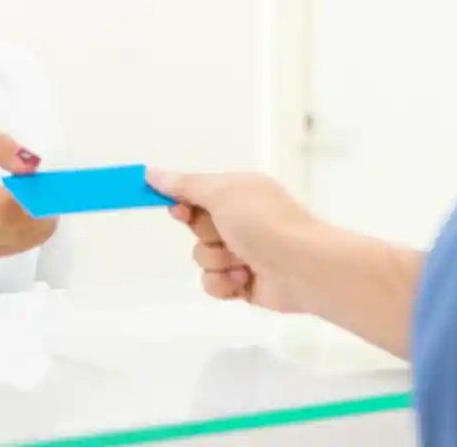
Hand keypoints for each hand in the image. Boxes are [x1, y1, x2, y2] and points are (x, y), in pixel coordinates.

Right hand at [0, 115, 56, 257]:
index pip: (1, 206)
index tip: (48, 181)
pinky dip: (32, 231)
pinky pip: (17, 247)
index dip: (32, 198)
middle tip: (51, 187)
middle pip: (14, 225)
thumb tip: (32, 165)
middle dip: (42, 208)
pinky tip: (30, 212)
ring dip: (41, 220)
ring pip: (21, 239)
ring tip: (39, 195)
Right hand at [147, 169, 327, 314]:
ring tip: (239, 259)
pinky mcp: (243, 282)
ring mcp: (243, 252)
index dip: (182, 202)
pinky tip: (242, 279)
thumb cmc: (265, 222)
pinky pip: (212, 283)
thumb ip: (184, 185)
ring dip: (215, 260)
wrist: (304, 268)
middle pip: (196, 226)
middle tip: (221, 233)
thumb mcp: (221, 193)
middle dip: (203, 233)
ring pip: (202, 257)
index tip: (176, 210)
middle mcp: (241, 220)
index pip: (197, 193)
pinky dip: (223, 282)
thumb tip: (152, 172)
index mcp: (239, 192)